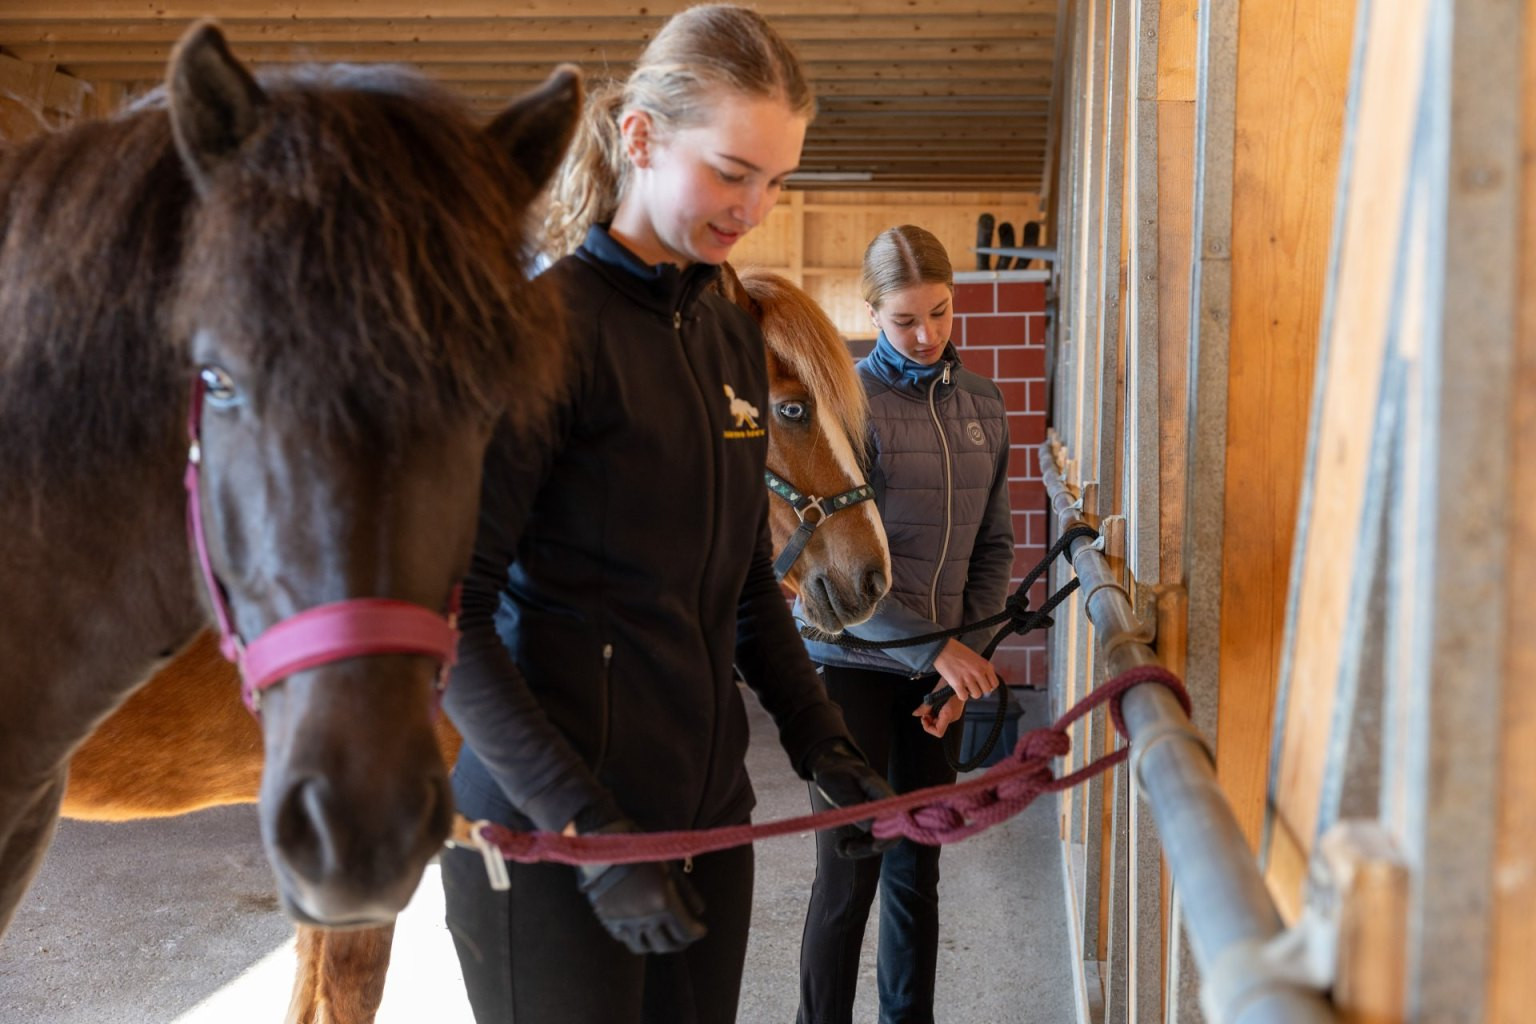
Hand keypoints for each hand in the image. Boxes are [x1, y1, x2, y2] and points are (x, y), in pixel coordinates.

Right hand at [576, 820, 706, 953]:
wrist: (605, 848)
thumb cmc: (642, 853)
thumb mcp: (670, 868)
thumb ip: (687, 893)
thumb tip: (700, 911)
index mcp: (664, 904)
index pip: (686, 931)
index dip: (697, 933)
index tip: (701, 930)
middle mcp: (646, 919)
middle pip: (667, 945)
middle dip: (681, 943)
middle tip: (686, 937)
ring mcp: (626, 924)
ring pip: (645, 948)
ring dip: (659, 945)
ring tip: (665, 937)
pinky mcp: (609, 922)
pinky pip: (626, 940)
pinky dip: (638, 939)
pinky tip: (643, 931)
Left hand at [806, 738, 897, 858]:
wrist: (834, 767)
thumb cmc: (838, 773)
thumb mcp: (843, 787)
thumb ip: (858, 806)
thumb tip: (873, 828)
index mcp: (883, 792)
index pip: (898, 818)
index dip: (890, 835)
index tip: (874, 845)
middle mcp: (886, 806)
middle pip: (890, 835)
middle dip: (870, 847)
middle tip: (847, 849)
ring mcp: (880, 815)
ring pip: (879, 841)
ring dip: (861, 849)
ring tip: (839, 848)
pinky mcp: (871, 821)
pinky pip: (869, 839)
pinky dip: (856, 846)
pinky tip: (840, 847)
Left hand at [912, 684, 966, 737]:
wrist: (961, 679)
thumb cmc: (948, 685)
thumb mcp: (933, 695)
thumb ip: (925, 707)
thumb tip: (916, 714)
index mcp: (948, 714)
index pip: (938, 732)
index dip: (928, 728)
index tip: (924, 718)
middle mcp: (953, 717)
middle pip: (938, 727)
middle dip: (929, 720)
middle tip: (925, 711)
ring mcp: (955, 715)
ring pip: (940, 722)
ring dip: (933, 716)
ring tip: (931, 706)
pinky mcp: (955, 711)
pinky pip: (944, 717)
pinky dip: (938, 713)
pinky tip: (936, 704)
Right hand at [930, 639, 999, 700]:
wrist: (942, 648)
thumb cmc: (956, 650)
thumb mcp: (975, 657)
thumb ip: (981, 668)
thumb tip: (984, 681)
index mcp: (984, 664)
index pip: (994, 683)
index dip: (988, 686)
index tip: (983, 685)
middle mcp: (978, 672)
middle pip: (986, 691)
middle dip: (979, 690)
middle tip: (973, 686)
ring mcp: (968, 678)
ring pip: (976, 695)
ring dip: (970, 693)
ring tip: (965, 687)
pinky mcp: (957, 683)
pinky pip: (964, 697)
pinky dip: (961, 695)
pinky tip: (958, 689)